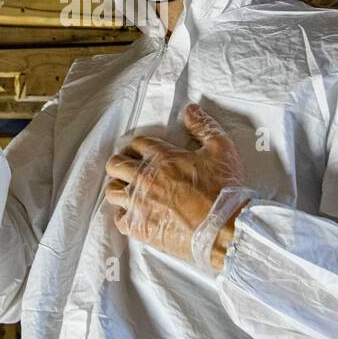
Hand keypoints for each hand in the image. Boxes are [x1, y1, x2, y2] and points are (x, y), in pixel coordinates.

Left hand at [103, 104, 248, 268]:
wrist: (226, 229)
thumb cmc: (225, 189)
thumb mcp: (222, 148)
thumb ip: (204, 126)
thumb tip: (190, 110)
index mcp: (162, 157)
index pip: (136, 144)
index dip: (139, 147)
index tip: (144, 154)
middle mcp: (145, 178)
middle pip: (116, 164)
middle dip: (123, 164)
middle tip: (134, 171)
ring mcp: (139, 203)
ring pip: (111, 191)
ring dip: (120, 188)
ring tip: (132, 192)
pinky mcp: (139, 228)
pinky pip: (118, 219)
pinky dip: (124, 215)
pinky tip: (136, 215)